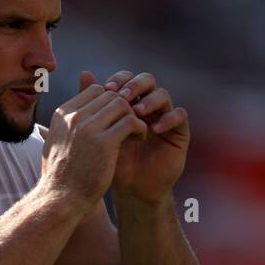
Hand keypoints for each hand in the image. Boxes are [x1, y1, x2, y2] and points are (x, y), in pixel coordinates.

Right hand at [40, 77, 147, 212]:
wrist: (60, 201)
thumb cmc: (60, 177)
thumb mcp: (56, 144)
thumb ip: (66, 125)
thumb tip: (71, 114)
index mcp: (63, 114)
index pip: (94, 90)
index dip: (110, 101)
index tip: (115, 118)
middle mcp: (74, 116)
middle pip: (110, 95)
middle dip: (123, 108)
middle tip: (130, 125)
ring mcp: (89, 128)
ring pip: (122, 104)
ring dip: (133, 116)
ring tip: (135, 133)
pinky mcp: (105, 142)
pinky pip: (131, 121)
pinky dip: (139, 127)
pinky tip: (139, 139)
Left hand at [87, 69, 189, 203]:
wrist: (131, 191)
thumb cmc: (113, 164)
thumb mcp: (100, 136)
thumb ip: (94, 107)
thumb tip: (84, 74)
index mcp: (129, 104)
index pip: (128, 80)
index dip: (119, 80)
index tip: (107, 89)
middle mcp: (148, 107)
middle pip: (147, 81)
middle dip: (135, 85)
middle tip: (122, 96)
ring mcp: (165, 117)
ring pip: (163, 95)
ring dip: (149, 100)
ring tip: (137, 112)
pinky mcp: (179, 132)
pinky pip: (179, 115)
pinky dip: (168, 118)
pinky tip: (154, 128)